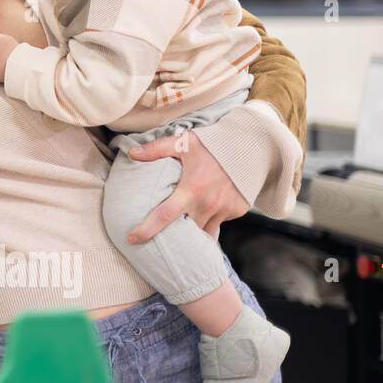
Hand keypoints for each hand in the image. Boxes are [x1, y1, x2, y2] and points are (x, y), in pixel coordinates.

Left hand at [124, 131, 248, 243]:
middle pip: (185, 230)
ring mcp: (224, 210)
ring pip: (203, 232)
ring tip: (179, 236)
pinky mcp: (236, 212)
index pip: (164, 215)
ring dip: (192, 235)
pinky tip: (200, 219)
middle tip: (157, 240)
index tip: (132, 239)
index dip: (147, 230)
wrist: (252, 147)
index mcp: (191, 189)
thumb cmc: (213, 144)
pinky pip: (218, 223)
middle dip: (172, 238)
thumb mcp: (184, 142)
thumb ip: (157, 149)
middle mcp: (207, 204)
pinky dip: (208, 223)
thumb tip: (132, 153)